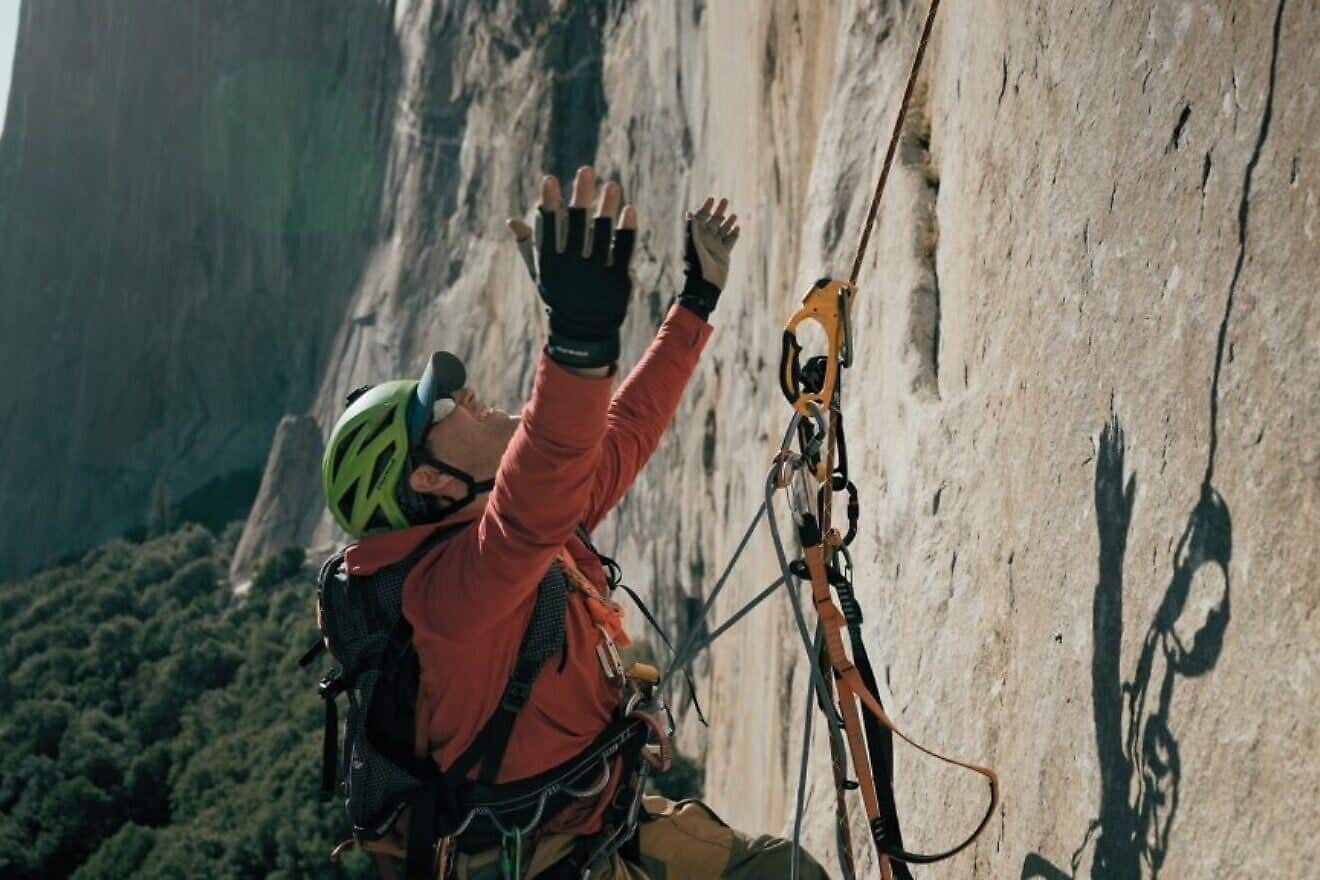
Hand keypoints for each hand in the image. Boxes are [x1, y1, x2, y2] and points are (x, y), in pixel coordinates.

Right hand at [507, 166, 636, 368]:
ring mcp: (596, 273)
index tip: (549, 179)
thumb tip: (512, 220)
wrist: (583, 331)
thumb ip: (529, 246)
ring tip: (611, 185)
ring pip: (603, 235)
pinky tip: (629, 209)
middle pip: (578, 226)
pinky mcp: (617, 280)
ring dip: (607, 208)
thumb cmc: (560, 296)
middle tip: (586, 170)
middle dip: (581, 196)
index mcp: (552, 263)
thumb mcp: (542, 274)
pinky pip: (623, 251)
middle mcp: (573, 267)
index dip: (548, 203)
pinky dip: (627, 230)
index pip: (549, 228)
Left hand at [678, 196, 739, 319]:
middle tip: (725, 200)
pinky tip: (737, 228)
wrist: (705, 284)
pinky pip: (729, 242)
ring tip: (734, 214)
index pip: (701, 218)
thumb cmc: (696, 264)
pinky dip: (733, 234)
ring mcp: (715, 247)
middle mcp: (706, 240)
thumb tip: (690, 213)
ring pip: (723, 231)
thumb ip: (692, 228)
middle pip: (713, 222)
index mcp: (697, 236)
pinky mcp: (724, 255)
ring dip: (727, 222)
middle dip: (719, 211)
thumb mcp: (693, 244)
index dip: (706, 208)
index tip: (711, 199)